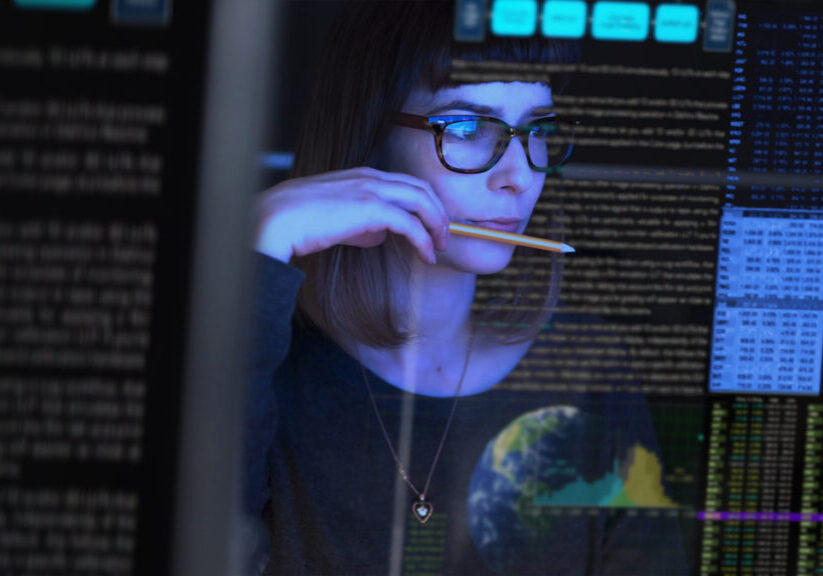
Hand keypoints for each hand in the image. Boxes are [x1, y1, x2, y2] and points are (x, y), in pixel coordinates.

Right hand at [253, 167, 449, 263]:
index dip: (425, 204)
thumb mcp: (336, 219)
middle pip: (421, 189)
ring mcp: (372, 190)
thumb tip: (379, 235)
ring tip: (440, 247)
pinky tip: (427, 256)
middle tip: (444, 237)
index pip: (406, 184)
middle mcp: (371, 177)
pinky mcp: (372, 209)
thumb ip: (361, 224)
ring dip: (437, 225)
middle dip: (439, 213)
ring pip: (422, 201)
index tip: (432, 225)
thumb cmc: (299, 221)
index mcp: (362, 175)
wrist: (277, 219)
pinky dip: (424, 240)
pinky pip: (410, 224)